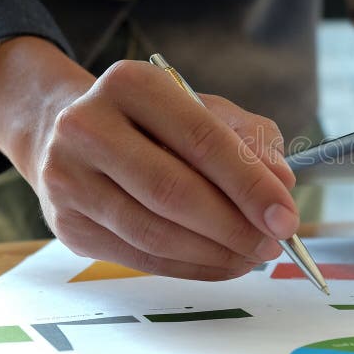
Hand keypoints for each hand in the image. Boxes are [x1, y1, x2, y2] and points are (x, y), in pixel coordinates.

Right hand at [0, 38, 297, 279]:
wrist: (72, 133)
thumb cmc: (155, 122)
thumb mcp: (207, 110)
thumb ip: (251, 139)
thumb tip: (281, 183)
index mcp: (132, 85)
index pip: (202, 140)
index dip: (250, 185)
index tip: (286, 217)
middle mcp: (88, 127)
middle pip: (174, 191)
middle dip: (235, 226)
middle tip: (274, 243)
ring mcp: (69, 179)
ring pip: (155, 232)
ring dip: (216, 253)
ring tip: (253, 255)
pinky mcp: (67, 224)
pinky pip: (139, 258)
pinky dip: (190, 267)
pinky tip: (223, 263)